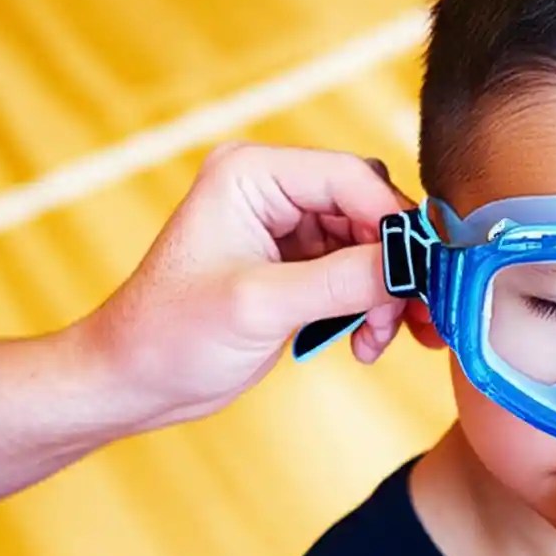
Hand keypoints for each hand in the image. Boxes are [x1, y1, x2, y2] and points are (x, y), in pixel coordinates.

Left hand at [76, 143, 441, 429]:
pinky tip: (364, 342)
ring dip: (386, 293)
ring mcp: (285, 226)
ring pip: (371, 245)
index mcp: (252, 173)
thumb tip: (413, 268)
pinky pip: (356, 272)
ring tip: (381, 338)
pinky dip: (370, 306)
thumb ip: (341, 281)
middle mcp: (272, 189)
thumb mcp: (259, 306)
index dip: (396, 225)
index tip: (425, 274)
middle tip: (415, 313)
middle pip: (369, 210)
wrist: (130, 382)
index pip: (352, 180)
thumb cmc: (168, 336)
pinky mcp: (294, 263)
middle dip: (395, 264)